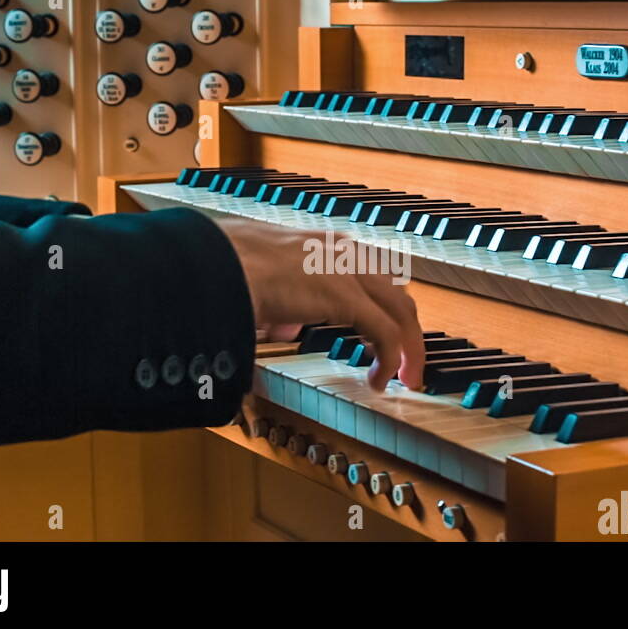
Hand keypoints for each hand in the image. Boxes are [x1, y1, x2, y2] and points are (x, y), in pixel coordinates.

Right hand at [217, 218, 423, 390]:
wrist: (217, 265)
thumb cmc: (228, 271)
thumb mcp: (265, 287)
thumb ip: (283, 307)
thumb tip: (285, 326)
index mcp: (326, 246)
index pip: (374, 276)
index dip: (384, 310)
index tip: (384, 337)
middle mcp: (345, 253)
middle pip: (397, 294)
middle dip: (407, 330)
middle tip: (408, 361)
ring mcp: (348, 272)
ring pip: (402, 313)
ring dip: (409, 348)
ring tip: (406, 378)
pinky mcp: (346, 297)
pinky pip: (386, 335)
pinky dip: (391, 362)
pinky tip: (379, 383)